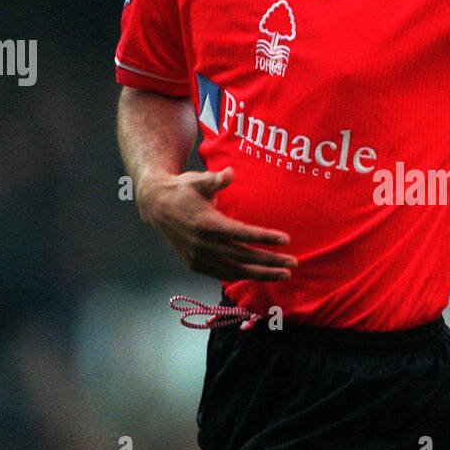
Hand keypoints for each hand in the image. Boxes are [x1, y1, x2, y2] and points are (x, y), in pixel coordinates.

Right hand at [136, 167, 295, 281]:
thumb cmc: (183, 189)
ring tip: (284, 274)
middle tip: (293, 263)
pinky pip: (223, 274)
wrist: (155, 206)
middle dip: (270, 262)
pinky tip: (261, 275)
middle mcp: (203, 245)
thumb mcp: (198, 180)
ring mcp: (198, 258)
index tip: (286, 239)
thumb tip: (230, 173)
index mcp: (207, 224)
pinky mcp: (195, 265)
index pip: (242, 234)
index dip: (264, 238)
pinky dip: (243, 276)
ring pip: (235, 272)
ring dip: (261, 274)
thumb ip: (215, 179)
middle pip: (243, 257)